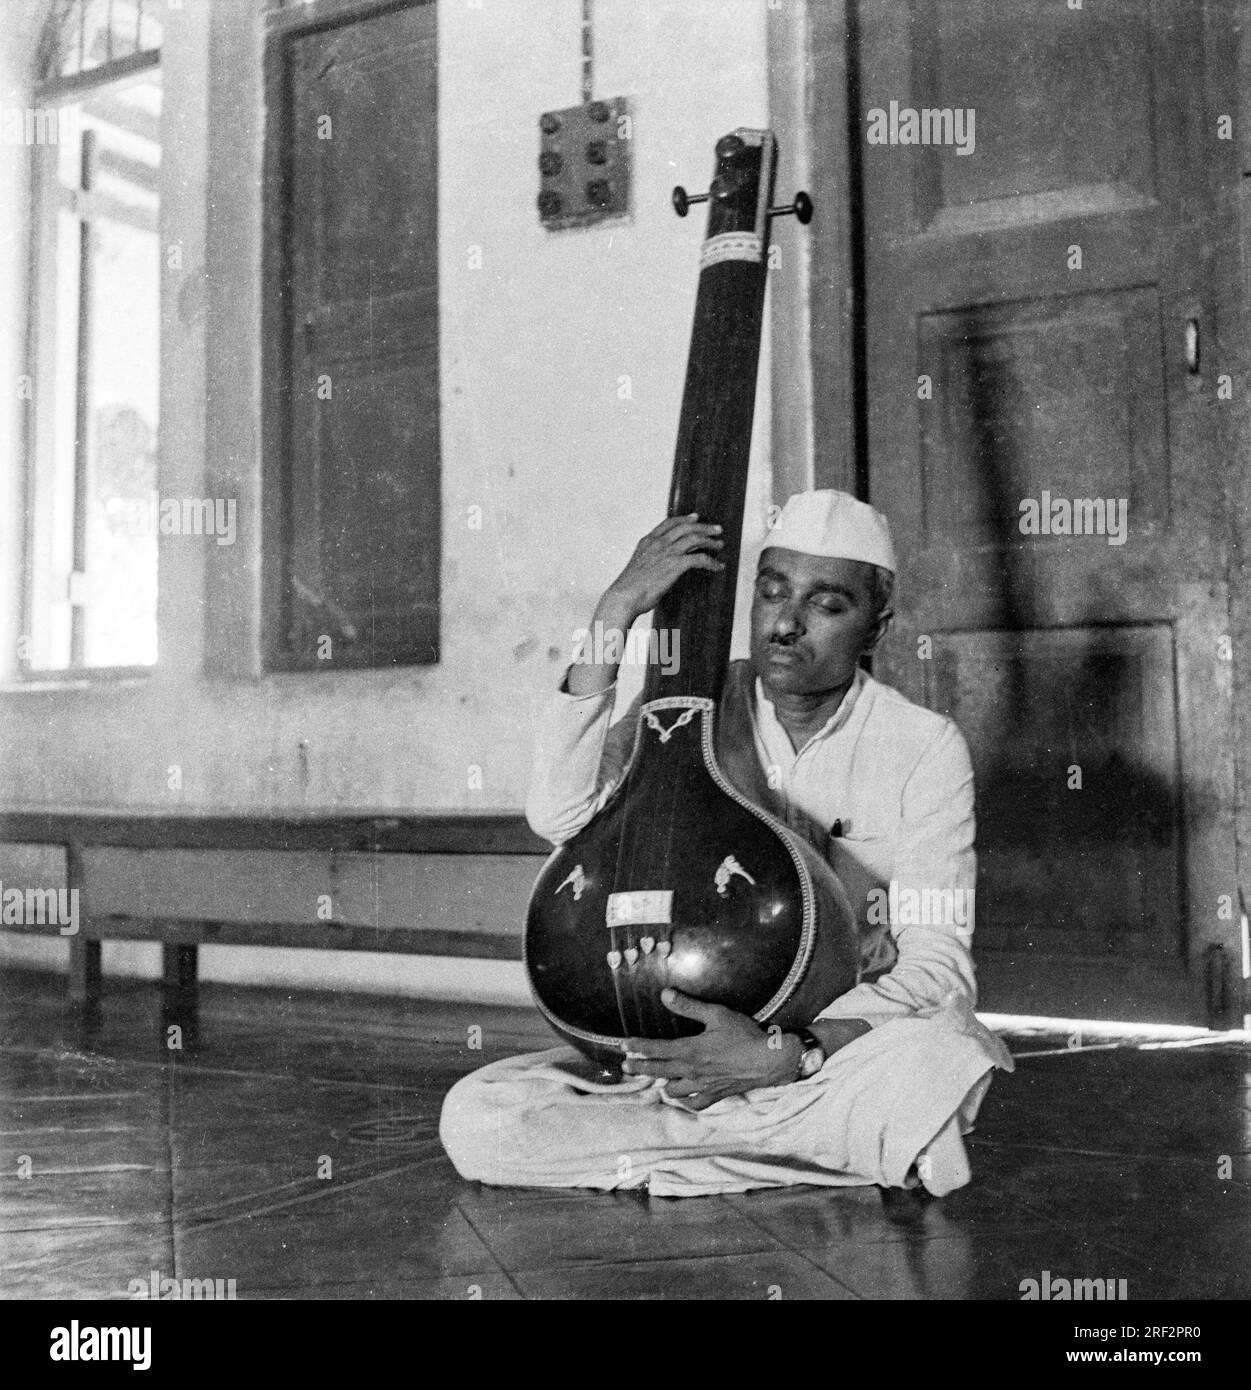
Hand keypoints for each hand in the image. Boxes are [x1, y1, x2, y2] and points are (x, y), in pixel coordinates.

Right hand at [602, 514, 724, 626]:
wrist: (624, 597)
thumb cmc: (629, 589)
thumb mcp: (639, 566)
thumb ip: (651, 560)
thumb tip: (662, 565)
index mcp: (647, 542)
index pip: (669, 523)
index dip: (684, 518)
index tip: (696, 517)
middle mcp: (658, 543)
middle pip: (686, 527)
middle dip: (704, 526)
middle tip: (717, 529)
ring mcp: (667, 552)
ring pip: (694, 538)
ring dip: (710, 541)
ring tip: (719, 545)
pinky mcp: (675, 565)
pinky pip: (700, 559)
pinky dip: (711, 562)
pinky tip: (718, 567)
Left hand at [621, 988, 799, 1110]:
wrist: (769, 1061)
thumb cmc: (744, 1035)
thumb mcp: (717, 1014)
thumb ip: (689, 1007)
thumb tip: (665, 994)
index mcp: (690, 1050)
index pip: (656, 1049)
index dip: (638, 1047)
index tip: (623, 1046)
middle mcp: (692, 1071)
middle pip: (659, 1071)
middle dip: (640, 1068)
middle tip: (625, 1066)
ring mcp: (703, 1086)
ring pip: (673, 1091)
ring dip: (662, 1083)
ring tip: (656, 1078)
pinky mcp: (715, 1096)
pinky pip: (693, 1103)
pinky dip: (685, 1100)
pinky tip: (683, 1095)